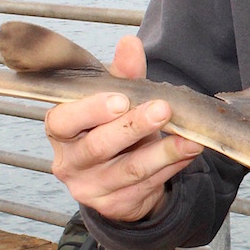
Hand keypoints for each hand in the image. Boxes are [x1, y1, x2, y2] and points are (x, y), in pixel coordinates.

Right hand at [43, 36, 202, 221]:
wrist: (115, 176)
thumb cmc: (109, 126)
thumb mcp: (114, 98)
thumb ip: (122, 74)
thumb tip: (130, 44)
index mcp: (59, 129)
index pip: (64, 120)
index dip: (91, 110)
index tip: (121, 98)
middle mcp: (69, 161)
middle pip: (99, 146)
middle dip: (134, 127)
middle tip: (162, 109)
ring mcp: (89, 188)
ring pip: (129, 170)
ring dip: (163, 152)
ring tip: (190, 138)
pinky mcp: (113, 205)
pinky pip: (146, 186)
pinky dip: (170, 167)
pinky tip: (187, 153)